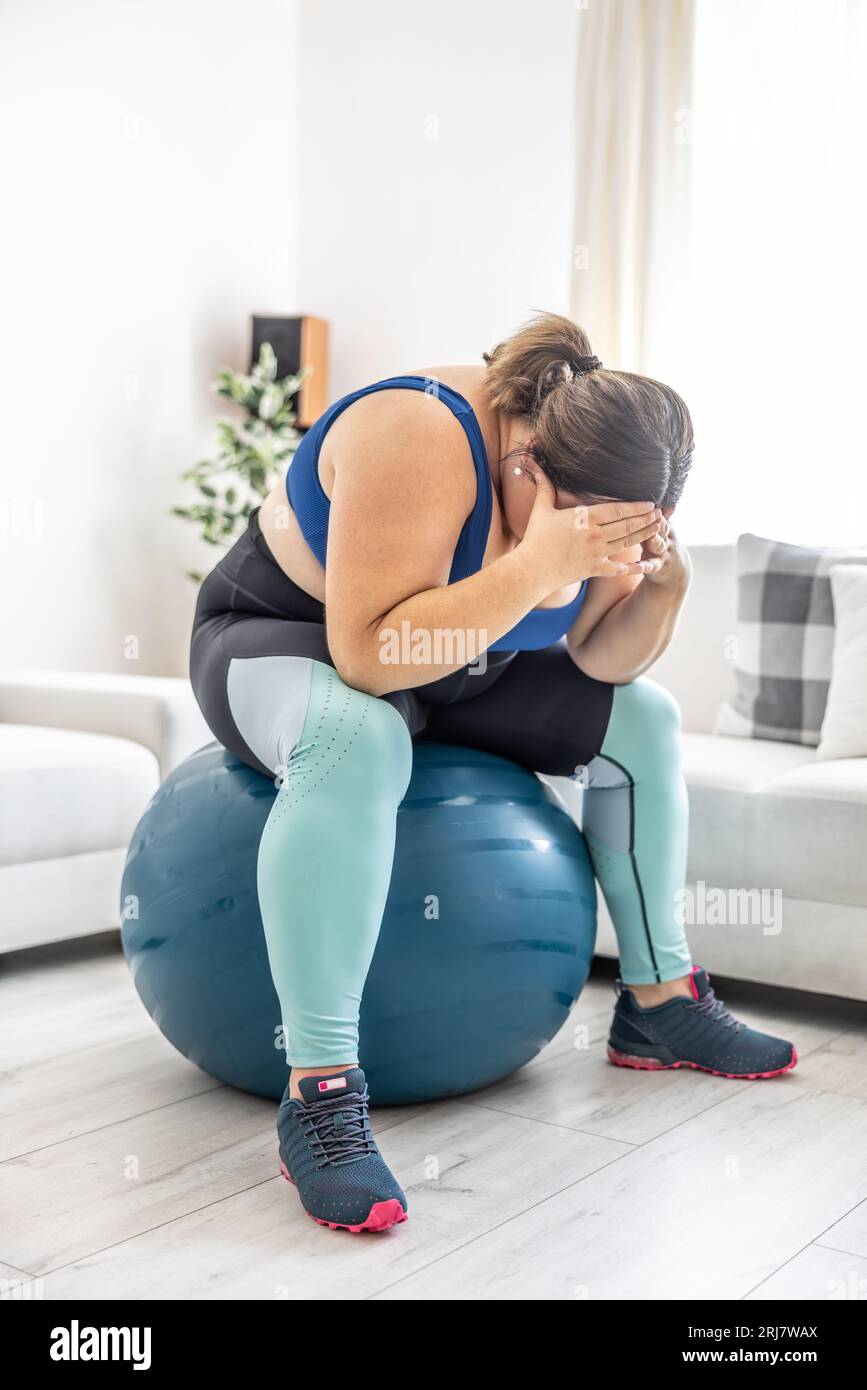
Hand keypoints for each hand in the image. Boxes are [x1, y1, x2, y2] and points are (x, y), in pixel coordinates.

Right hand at [520, 470, 663, 590]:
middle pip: (628, 525)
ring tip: (659, 529)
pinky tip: (647, 565)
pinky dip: (634, 568)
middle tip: (661, 514)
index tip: (650, 503)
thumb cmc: (535, 539)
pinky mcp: (594, 570)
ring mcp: (597, 553)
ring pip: (627, 543)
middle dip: (646, 519)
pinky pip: (619, 569)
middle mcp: (596, 535)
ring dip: (645, 535)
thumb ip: (544, 487)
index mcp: (586, 518)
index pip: (618, 510)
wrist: (532, 570)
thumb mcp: (541, 509)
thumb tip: (534, 464)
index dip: (637, 506)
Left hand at [638, 508, 690, 589]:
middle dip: (658, 521)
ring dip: (654, 540)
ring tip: (649, 537)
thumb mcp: (665, 531)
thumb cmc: (663, 546)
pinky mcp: (657, 568)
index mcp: (665, 527)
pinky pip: (650, 566)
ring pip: (658, 545)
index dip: (656, 509)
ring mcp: (663, 553)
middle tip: (654, 514)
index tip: (649, 501)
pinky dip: (644, 566)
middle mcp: (666, 538)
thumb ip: (661, 516)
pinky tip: (637, 565)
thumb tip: (664, 497)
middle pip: (663, 528)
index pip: (661, 515)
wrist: (676, 573)